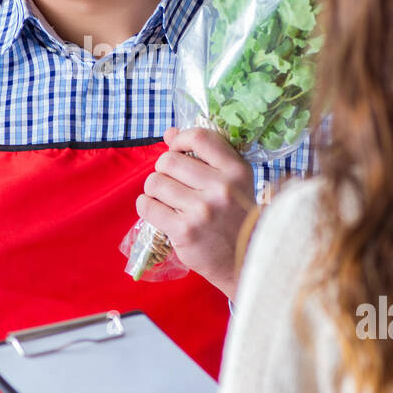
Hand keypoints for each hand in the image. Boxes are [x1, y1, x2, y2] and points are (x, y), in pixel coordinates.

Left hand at [136, 125, 255, 299]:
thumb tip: (169, 133)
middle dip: (163, 170)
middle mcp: (221, 188)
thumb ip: (205, 154)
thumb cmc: (236, 217)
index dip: (179, 141)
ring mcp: (202, 210)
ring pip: (154, 182)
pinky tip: (158, 211)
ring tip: (166, 199)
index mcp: (236, 170)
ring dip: (154, 190)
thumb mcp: (233, 181)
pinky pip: (147, 206)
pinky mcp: (184, 231)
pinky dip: (147, 206)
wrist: (245, 260)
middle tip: (171, 183)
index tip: (177, 151)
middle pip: (168, 161)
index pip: (198, 137)